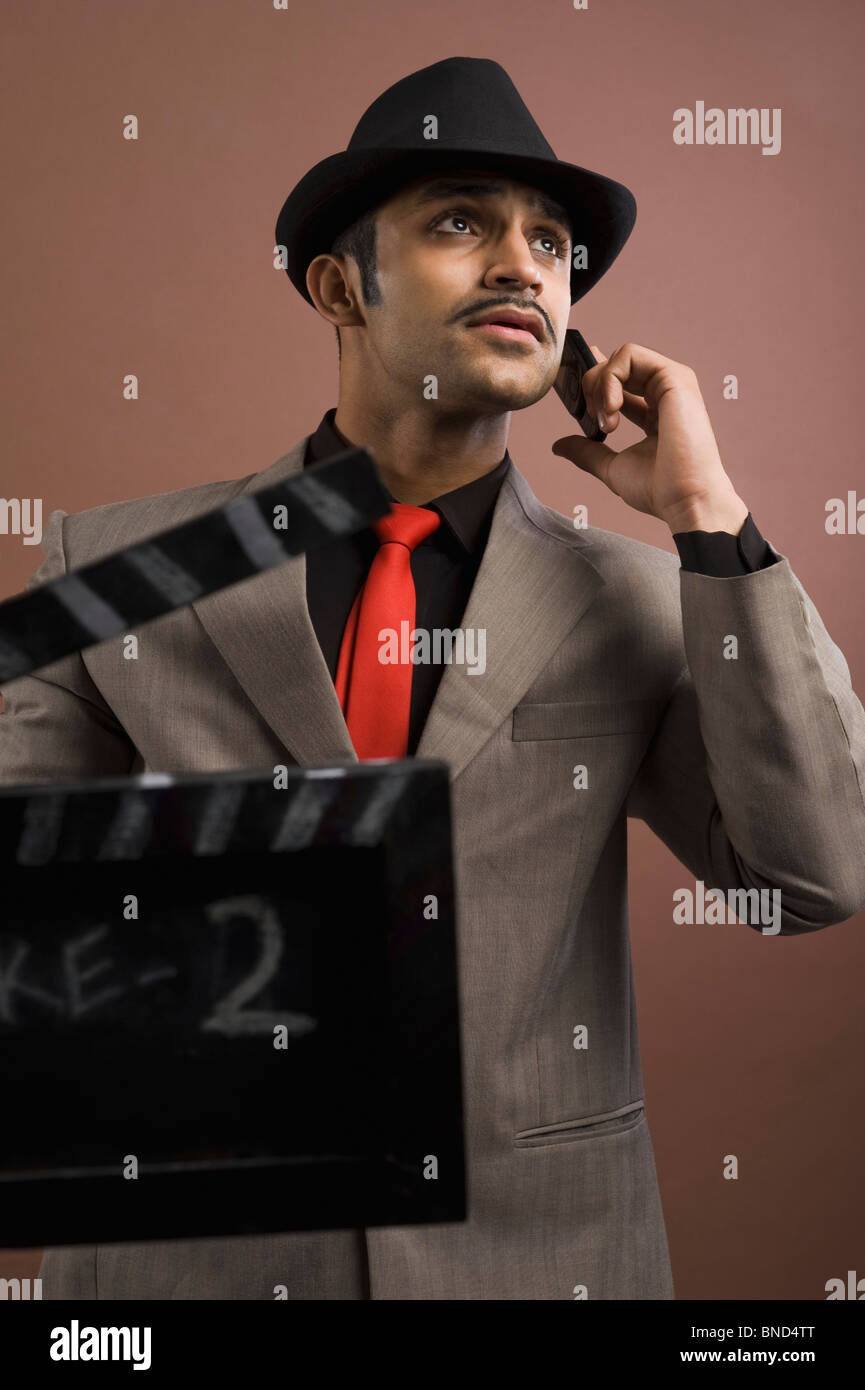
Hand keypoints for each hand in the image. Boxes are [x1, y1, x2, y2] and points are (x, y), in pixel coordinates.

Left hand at [551, 342, 748, 534]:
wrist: (684, 499)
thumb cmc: (658, 489)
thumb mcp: (612, 467)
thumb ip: (587, 451)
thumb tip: (558, 445)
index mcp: (655, 412)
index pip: (623, 381)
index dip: (597, 376)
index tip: (574, 387)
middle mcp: (665, 393)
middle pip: (617, 366)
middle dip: (592, 387)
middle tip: (593, 419)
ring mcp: (672, 382)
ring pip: (621, 357)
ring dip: (600, 385)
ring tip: (605, 420)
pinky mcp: (674, 376)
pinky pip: (629, 355)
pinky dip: (609, 378)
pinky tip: (611, 409)